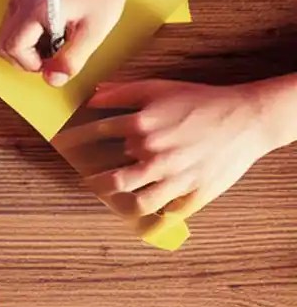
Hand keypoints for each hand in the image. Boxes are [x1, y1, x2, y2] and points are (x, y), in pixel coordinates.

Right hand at [0, 0, 131, 86]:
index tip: (53, 60)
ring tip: (54, 40)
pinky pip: (12, 26)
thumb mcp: (93, 33)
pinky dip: (26, 37)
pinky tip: (49, 31)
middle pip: (3, 44)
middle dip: (25, 58)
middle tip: (53, 54)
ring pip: (5, 37)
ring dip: (26, 48)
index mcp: (37, 6)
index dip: (30, 63)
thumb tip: (51, 80)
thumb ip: (71, 61)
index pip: (13, 47)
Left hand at [80, 79, 288, 216]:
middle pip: (110, 179)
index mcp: (142, 126)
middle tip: (87, 181)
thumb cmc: (202, 101)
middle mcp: (153, 154)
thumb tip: (91, 96)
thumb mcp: (160, 88)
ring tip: (111, 199)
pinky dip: (151, 218)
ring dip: (118, 205)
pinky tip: (143, 212)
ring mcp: (173, 177)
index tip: (60, 146)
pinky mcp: (192, 192)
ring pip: (134, 203)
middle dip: (93, 183)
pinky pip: (165, 213)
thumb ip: (122, 92)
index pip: (94, 135)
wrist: (247, 118)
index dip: (71, 141)